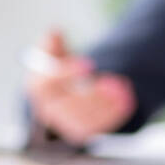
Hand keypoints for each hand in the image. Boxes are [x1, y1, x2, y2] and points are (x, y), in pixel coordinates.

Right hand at [26, 28, 135, 145]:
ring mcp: (63, 124)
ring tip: (122, 90)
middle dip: (91, 95)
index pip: (48, 84)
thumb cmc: (57, 72)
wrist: (60, 99)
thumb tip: (55, 31)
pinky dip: (112, 115)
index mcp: (38, 88)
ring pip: (83, 120)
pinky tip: (126, 101)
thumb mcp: (54, 56)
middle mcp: (47, 110)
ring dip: (105, 106)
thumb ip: (53, 44)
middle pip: (67, 107)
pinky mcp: (79, 133)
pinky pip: (95, 127)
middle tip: (112, 82)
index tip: (89, 63)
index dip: (68, 74)